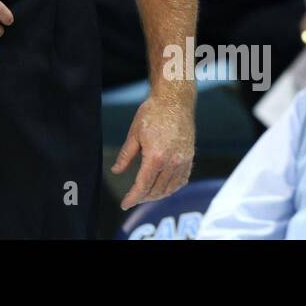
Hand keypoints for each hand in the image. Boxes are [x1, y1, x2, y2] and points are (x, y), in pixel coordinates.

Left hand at [112, 86, 195, 209]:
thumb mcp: (134, 133)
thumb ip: (125, 156)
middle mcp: (172, 162)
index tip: (124, 204)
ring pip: (170, 188)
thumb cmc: (152, 113)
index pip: (143, 186)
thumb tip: (116, 171)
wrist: (175, 101)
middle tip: (133, 199)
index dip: (133, 197)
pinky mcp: (189, 158)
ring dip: (157, 195)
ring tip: (146, 195)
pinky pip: (181, 180)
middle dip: (143, 197)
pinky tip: (164, 188)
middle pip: (157, 190)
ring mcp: (183, 161)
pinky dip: (172, 188)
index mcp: (156, 156)